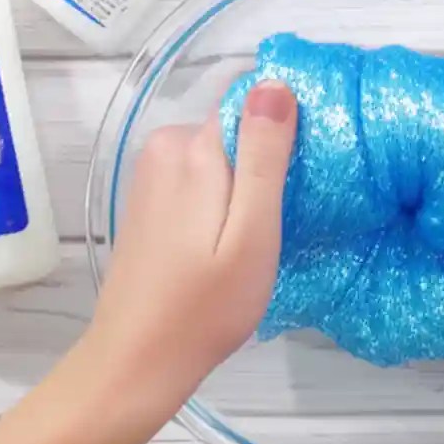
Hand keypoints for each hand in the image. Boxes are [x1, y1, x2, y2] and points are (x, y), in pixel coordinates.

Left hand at [83, 80, 297, 416]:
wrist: (137, 360)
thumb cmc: (205, 306)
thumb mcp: (253, 232)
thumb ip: (264, 156)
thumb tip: (275, 82)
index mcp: (192, 148)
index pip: (251, 103)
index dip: (285, 130)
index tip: (305, 174)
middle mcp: (165, 148)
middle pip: (235, 130)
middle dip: (265, 162)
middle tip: (285, 217)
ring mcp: (151, 174)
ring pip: (219, 156)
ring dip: (245, 184)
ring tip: (260, 234)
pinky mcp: (148, 200)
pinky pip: (200, 178)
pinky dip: (222, 199)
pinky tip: (230, 241)